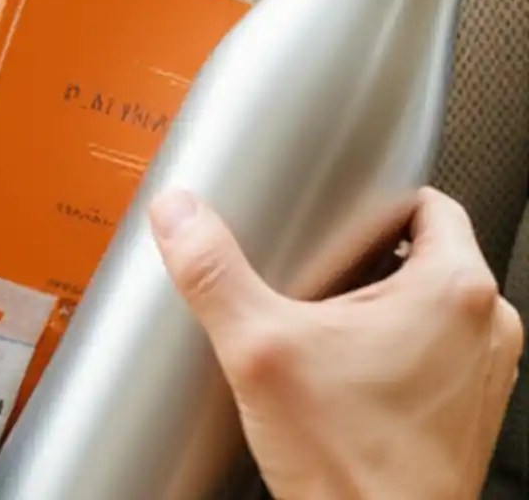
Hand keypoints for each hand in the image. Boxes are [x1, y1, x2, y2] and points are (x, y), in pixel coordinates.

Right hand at [148, 187, 522, 499]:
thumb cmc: (351, 465)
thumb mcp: (259, 351)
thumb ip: (213, 273)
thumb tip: (180, 215)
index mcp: (452, 291)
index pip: (428, 204)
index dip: (376, 200)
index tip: (336, 211)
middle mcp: (484, 326)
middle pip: (425, 253)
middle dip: (368, 254)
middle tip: (314, 271)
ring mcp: (482, 371)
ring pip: (430, 305)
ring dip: (383, 303)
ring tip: (323, 321)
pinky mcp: (465, 409)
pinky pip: (435, 351)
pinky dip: (395, 348)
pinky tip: (343, 372)